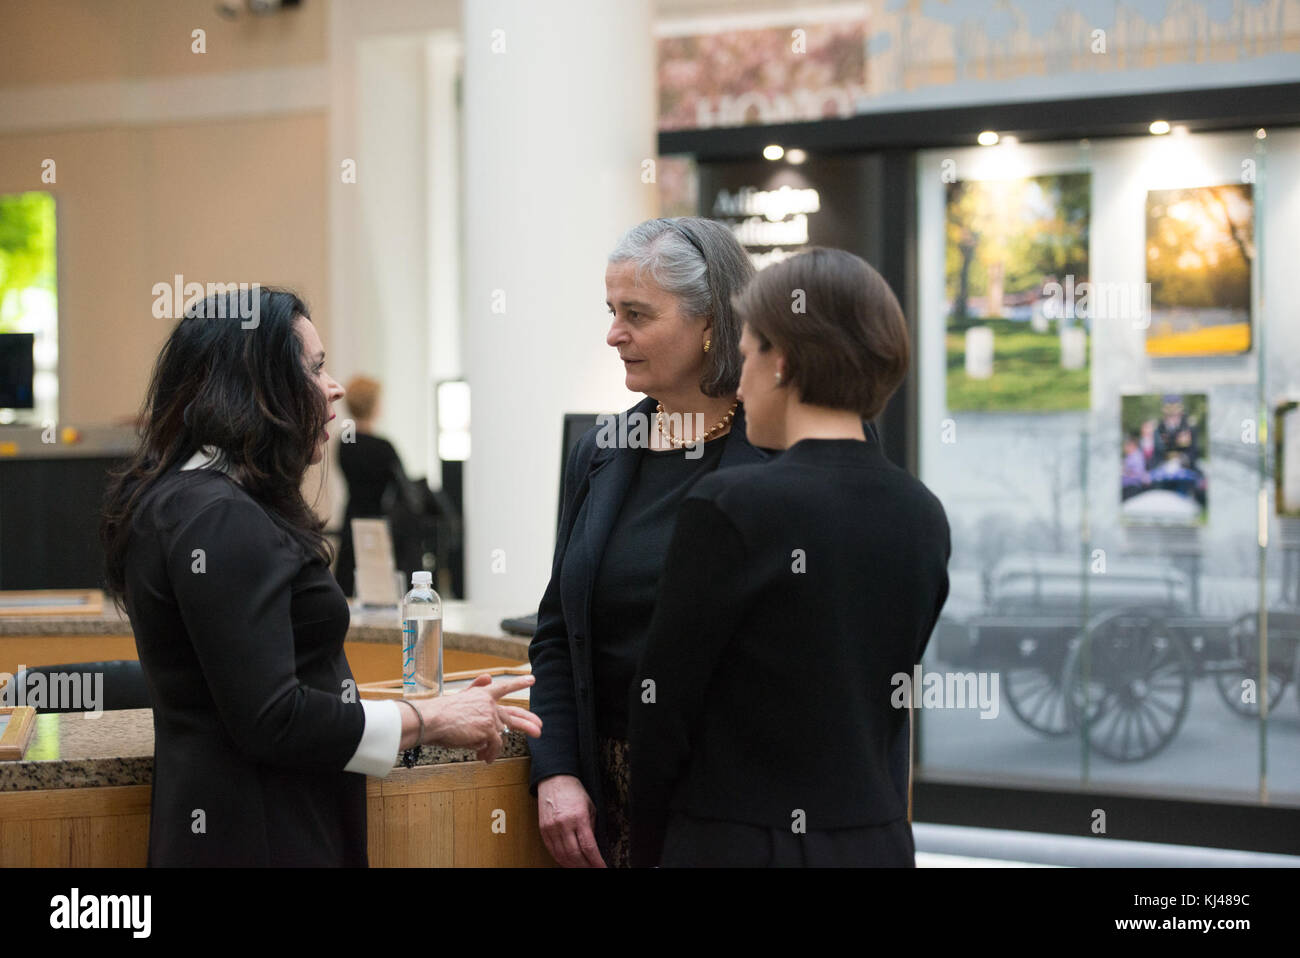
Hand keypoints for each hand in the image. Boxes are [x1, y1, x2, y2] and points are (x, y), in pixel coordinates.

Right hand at [419, 674, 540, 762]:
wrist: (432, 720)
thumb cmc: (440, 712)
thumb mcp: (460, 696)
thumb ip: (476, 688)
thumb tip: (488, 676)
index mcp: (482, 694)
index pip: (504, 688)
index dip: (519, 683)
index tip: (532, 679)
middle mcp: (489, 704)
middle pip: (512, 715)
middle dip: (527, 723)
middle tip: (539, 730)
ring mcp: (490, 717)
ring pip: (499, 736)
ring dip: (492, 749)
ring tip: (486, 757)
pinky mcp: (488, 730)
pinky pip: (494, 746)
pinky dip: (489, 754)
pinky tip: (483, 758)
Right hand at [537, 774, 605, 867]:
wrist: (554, 779)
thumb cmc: (575, 791)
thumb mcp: (590, 807)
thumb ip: (592, 827)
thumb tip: (594, 847)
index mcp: (579, 817)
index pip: (589, 847)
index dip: (596, 862)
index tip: (602, 868)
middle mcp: (564, 824)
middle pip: (575, 855)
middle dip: (586, 867)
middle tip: (593, 870)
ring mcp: (551, 828)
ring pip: (562, 856)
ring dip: (573, 866)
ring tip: (582, 868)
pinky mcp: (543, 830)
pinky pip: (552, 850)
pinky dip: (560, 860)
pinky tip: (568, 863)